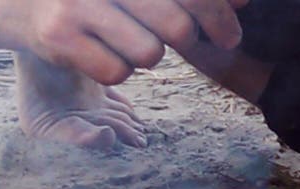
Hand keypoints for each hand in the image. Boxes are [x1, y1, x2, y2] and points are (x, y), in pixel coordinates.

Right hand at [0, 0, 244, 84]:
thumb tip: (240, 1)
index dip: (216, 12)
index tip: (232, 33)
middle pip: (175, 26)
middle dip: (191, 39)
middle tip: (191, 41)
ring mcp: (78, 4)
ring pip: (148, 54)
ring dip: (146, 54)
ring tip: (127, 39)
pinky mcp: (60, 36)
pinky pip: (116, 72)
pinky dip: (116, 69)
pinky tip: (100, 52)